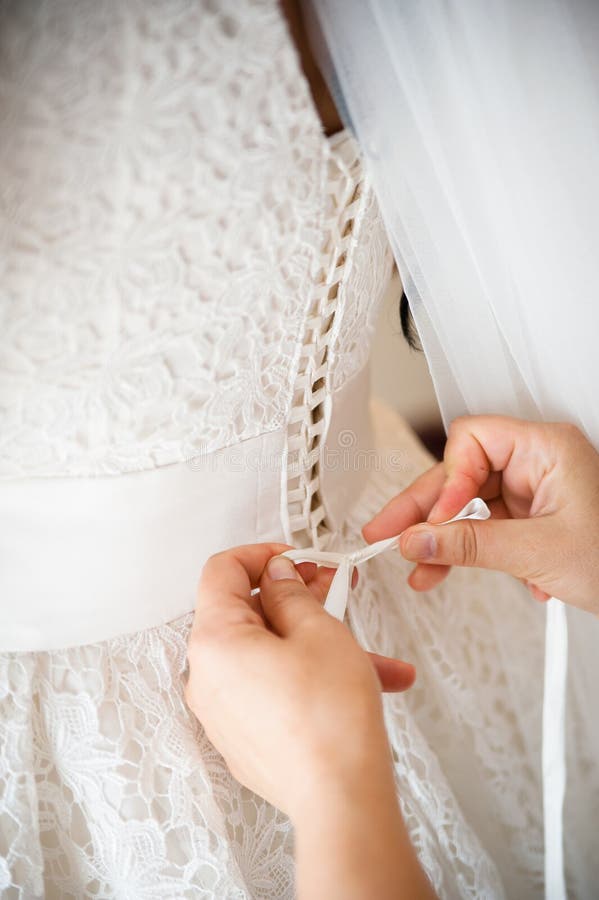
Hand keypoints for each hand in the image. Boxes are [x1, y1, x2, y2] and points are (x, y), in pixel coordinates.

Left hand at [185, 543, 414, 819]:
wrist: (341, 801)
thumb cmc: (329, 720)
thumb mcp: (319, 631)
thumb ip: (291, 592)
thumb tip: (277, 576)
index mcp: (214, 640)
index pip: (221, 571)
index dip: (262, 554)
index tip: (297, 557)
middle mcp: (207, 676)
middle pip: (247, 613)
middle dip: (298, 598)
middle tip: (335, 588)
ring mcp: (224, 711)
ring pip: (269, 654)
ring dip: (318, 642)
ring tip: (372, 649)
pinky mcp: (244, 736)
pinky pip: (272, 688)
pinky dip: (309, 676)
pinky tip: (365, 681)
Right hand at [363, 417, 598, 615]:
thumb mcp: (539, 553)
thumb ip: (471, 545)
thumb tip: (418, 540)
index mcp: (546, 449)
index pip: (472, 441)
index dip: (447, 480)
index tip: (433, 521)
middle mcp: (536, 462)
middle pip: (461, 474)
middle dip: (426, 510)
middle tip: (388, 535)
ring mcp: (532, 490)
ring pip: (468, 504)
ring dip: (443, 538)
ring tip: (418, 569)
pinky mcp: (530, 517)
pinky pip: (485, 525)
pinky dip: (468, 550)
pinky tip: (457, 572)